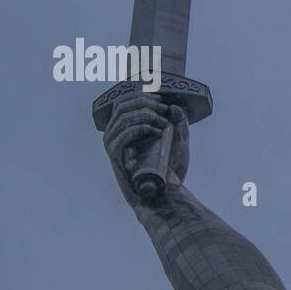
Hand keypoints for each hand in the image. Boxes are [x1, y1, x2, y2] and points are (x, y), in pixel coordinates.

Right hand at [102, 92, 188, 206]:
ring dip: (145, 114)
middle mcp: (114, 135)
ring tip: (163, 123)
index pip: (123, 103)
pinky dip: (141, 128)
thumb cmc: (170, 171)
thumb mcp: (177, 142)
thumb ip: (177, 123)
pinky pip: (123, 134)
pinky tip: (156, 132)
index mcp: (124, 130)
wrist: (166, 194)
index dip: (141, 95)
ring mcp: (113, 146)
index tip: (161, 99)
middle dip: (145, 102)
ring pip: (123, 117)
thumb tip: (174, 107)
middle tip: (164, 109)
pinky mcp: (115, 156)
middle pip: (122, 106)